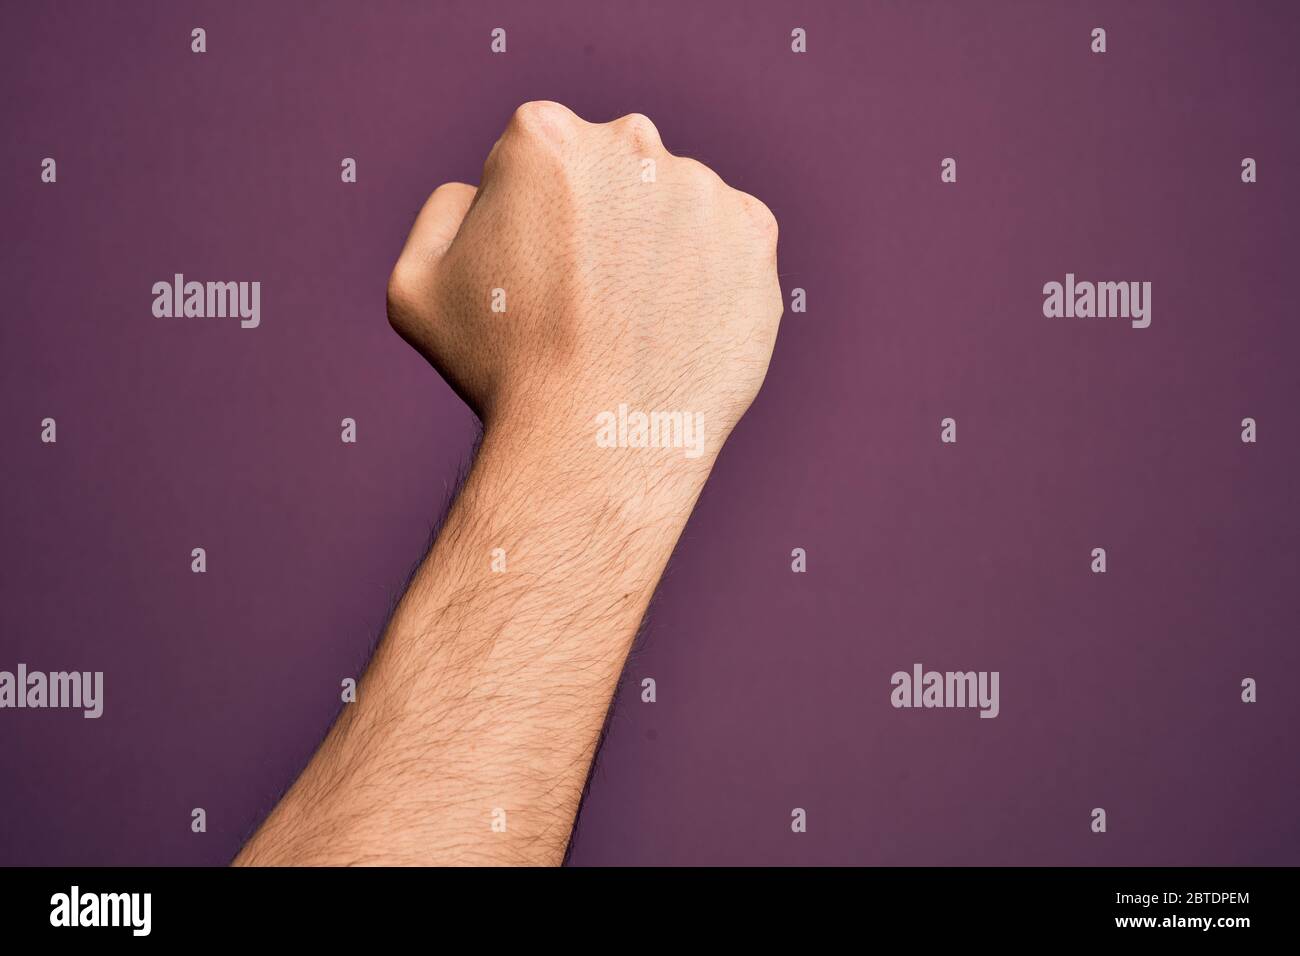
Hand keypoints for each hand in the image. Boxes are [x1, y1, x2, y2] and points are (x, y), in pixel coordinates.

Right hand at [385, 101, 782, 464]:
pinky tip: (680, 325)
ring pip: (674, 206)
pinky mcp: (755, 234)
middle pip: (613, 173)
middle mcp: (630, 144)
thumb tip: (484, 190)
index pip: (541, 158)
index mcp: (544, 136)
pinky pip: (731, 242)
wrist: (598, 439)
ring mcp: (702, 187)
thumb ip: (443, 211)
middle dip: (601, 223)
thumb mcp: (416, 285)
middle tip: (588, 302)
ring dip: (659, 249)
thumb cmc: (500, 370)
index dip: (532, 221)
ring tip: (637, 325)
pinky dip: (712, 276)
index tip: (537, 277)